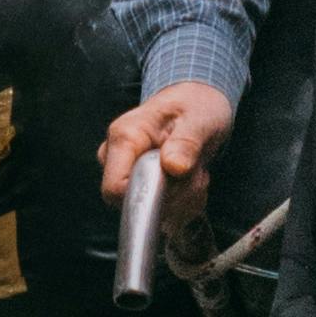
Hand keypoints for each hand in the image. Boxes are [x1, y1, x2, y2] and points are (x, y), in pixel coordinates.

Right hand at [96, 80, 232, 210]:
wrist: (194, 104)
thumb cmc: (194, 106)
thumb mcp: (200, 118)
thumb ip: (187, 142)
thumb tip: (174, 167)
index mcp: (124, 136)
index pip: (116, 189)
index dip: (150, 194)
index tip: (180, 177)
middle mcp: (116, 158)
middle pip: (136, 202)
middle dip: (175, 196)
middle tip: (196, 171)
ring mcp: (124, 174)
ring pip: (152, 210)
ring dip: (184, 198)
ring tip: (195, 170)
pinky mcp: (136, 187)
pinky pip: (161, 212)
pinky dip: (184, 202)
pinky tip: (191, 179)